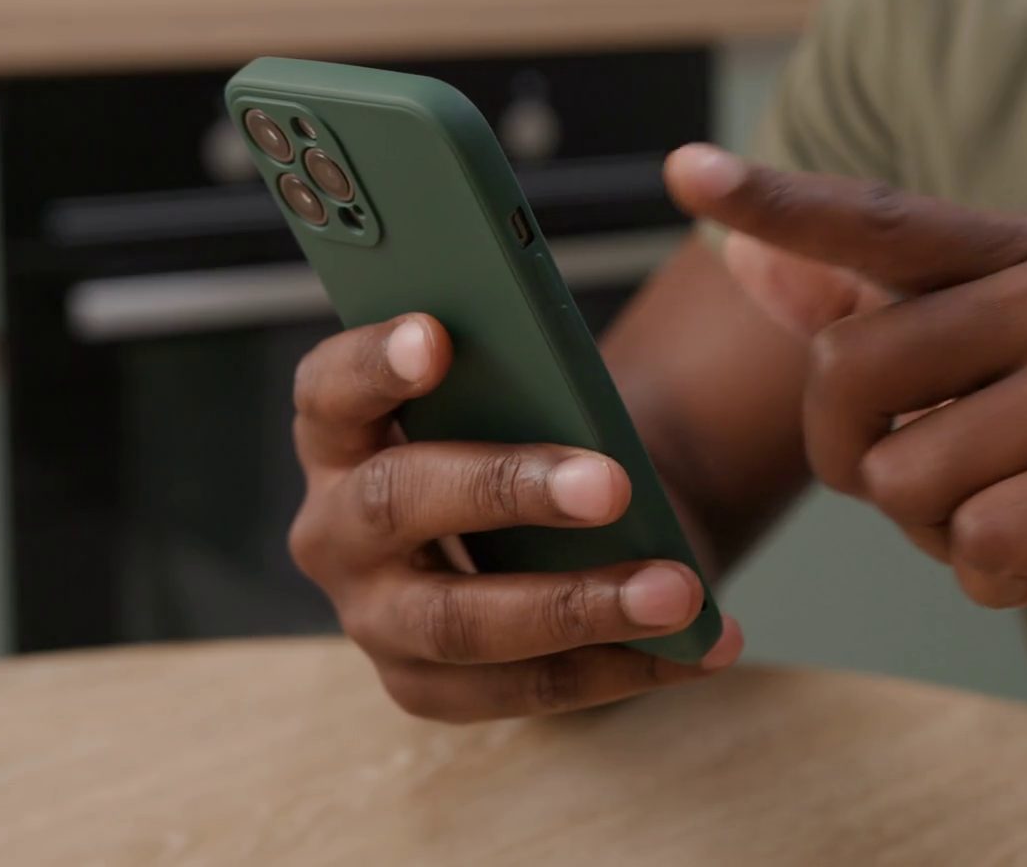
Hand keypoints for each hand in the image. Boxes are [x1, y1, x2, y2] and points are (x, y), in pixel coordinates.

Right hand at [288, 315, 742, 721]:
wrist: (540, 535)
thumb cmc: (517, 438)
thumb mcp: (509, 397)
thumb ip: (524, 378)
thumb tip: (588, 393)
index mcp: (337, 435)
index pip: (329, 389)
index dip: (373, 362)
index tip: (437, 337)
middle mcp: (333, 531)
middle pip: (396, 502)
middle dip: (507, 490)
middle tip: (612, 485)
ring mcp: (373, 619)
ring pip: (462, 622)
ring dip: (581, 607)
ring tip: (676, 590)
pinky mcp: (424, 688)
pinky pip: (524, 689)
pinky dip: (621, 667)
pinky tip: (697, 644)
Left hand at [666, 145, 1026, 674]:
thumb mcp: (983, 373)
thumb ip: (873, 317)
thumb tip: (748, 258)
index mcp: (1022, 256)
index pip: (876, 220)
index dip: (776, 201)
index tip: (685, 169)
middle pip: (847, 373)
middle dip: (854, 460)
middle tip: (942, 485)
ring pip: (904, 475)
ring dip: (934, 533)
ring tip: (1018, 516)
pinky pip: (978, 544)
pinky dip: (992, 580)